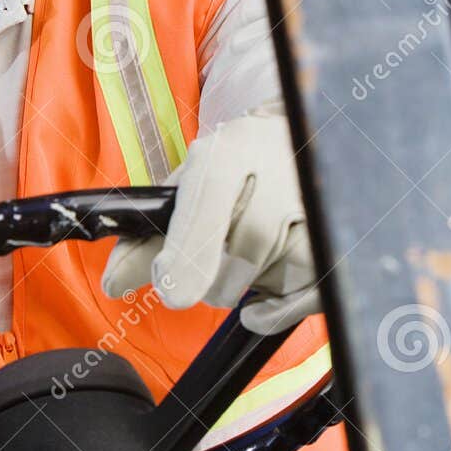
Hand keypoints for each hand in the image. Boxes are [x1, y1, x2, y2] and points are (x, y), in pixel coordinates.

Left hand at [102, 114, 319, 334]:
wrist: (298, 137)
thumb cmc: (234, 170)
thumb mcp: (186, 187)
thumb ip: (148, 234)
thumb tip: (113, 284)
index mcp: (227, 153)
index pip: (207, 204)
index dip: (185, 253)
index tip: (168, 290)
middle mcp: (277, 175)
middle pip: (238, 253)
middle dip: (208, 277)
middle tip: (202, 268)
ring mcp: (315, 209)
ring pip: (266, 276)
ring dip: (239, 287)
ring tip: (238, 260)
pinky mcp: (336, 243)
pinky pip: (302, 297)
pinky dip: (273, 313)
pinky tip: (255, 309)